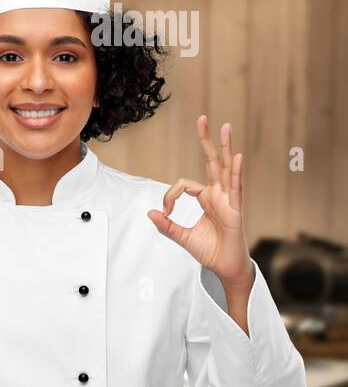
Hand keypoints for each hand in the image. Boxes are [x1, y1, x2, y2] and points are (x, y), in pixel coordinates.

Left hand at [147, 115, 254, 288]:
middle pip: (212, 161)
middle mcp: (219, 195)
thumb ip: (166, 225)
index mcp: (207, 198)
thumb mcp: (182, 237)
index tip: (165, 212)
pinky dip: (236, 171)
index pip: (185, 184)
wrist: (225, 268)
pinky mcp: (236, 209)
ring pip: (226, 168)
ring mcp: (229, 200)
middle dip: (207, 140)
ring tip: (225, 127)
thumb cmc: (210, 251)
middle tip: (202, 118)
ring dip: (225, 147)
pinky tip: (236, 156)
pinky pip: (236, 187)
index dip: (170, 195)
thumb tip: (149, 213)